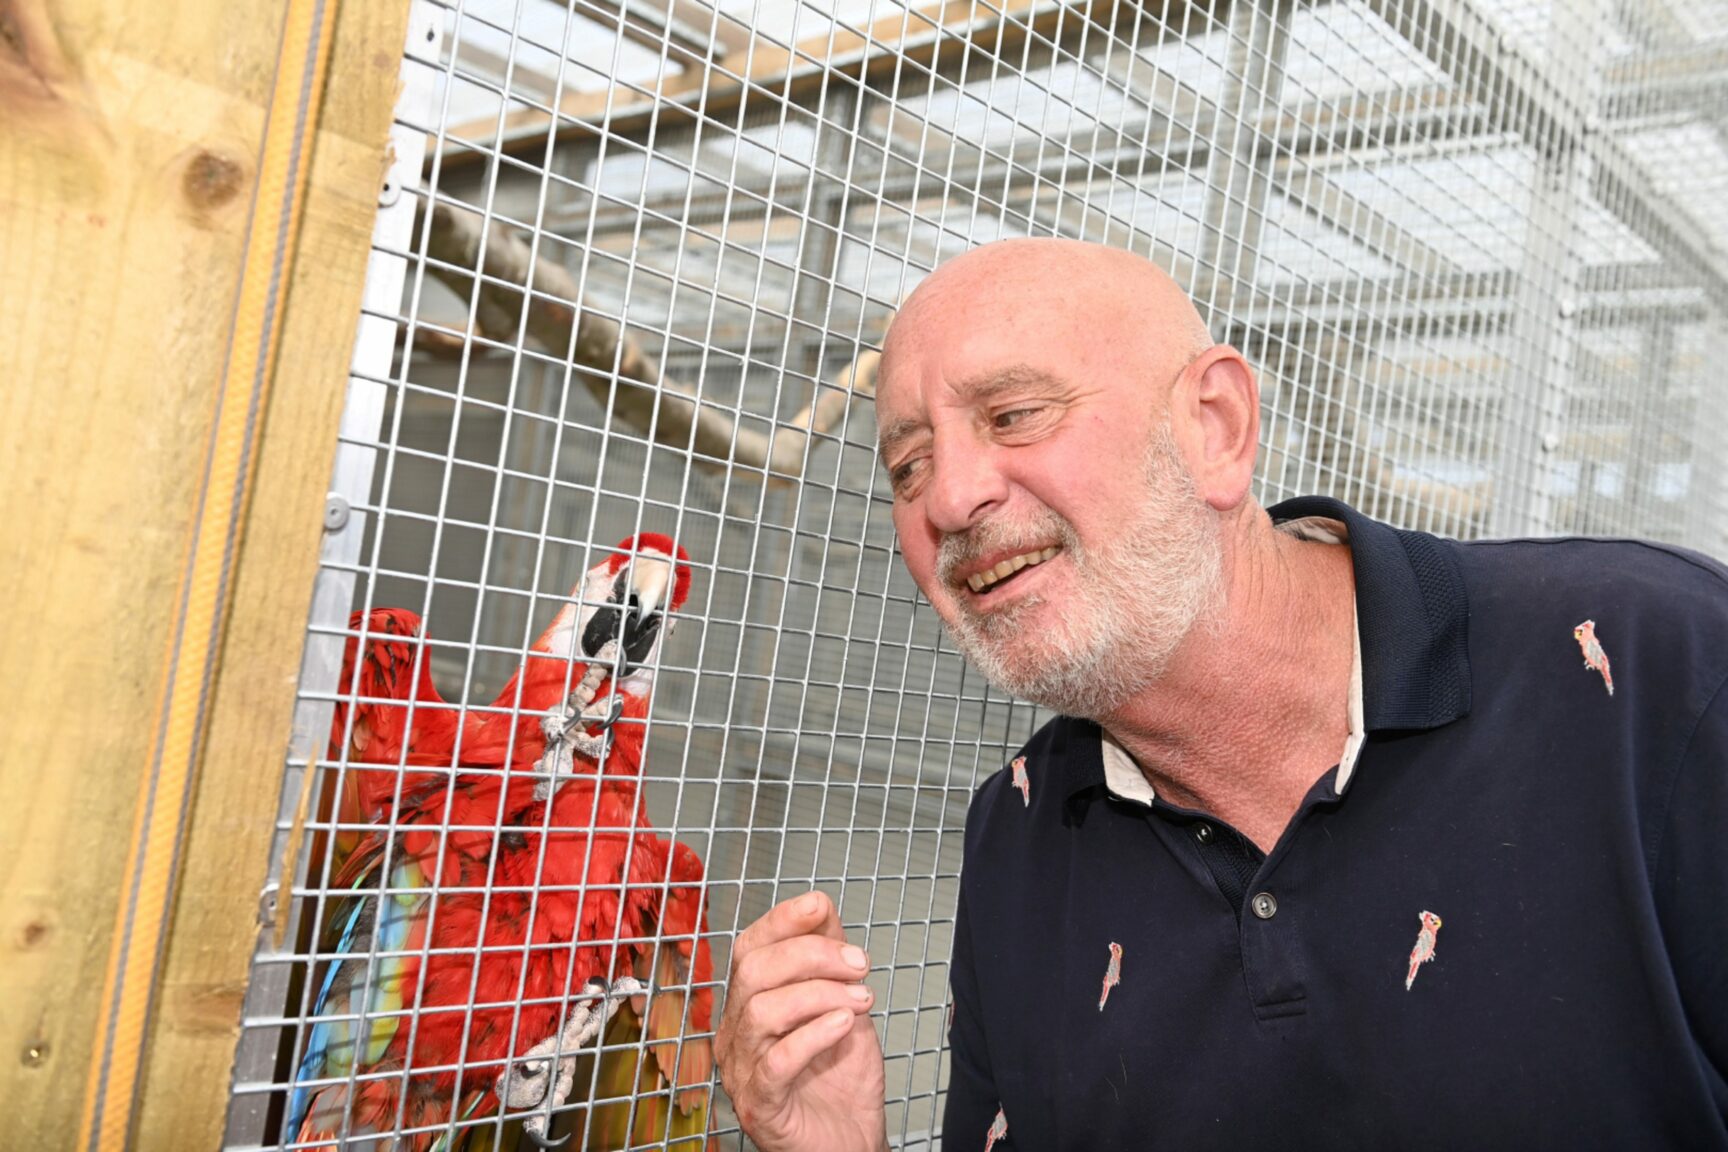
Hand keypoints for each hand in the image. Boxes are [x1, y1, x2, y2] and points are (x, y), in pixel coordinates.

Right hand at [715, 891, 887, 1151]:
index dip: (781, 920)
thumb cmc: (840, 1081)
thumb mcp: (841, 1004)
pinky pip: (776, 1062)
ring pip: (762, 1011)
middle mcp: (735, 1034)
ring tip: (861, 1000)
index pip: (749, 947)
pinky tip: (843, 1025)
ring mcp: (742, 1071)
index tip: (819, 905)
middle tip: (859, 965)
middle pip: (753, 971)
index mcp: (749, 1003)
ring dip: (820, 994)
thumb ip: (828, 960)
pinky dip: (813, 1035)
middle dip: (812, 955)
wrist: (852, 1141)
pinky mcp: (760, 1106)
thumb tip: (819, 906)